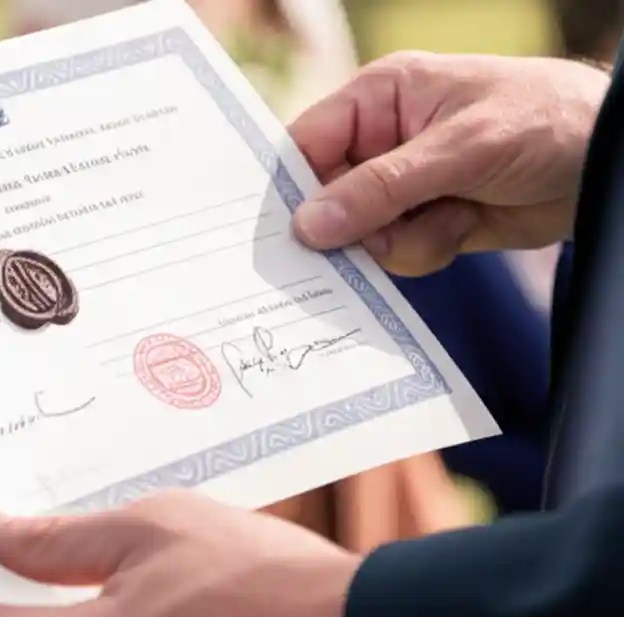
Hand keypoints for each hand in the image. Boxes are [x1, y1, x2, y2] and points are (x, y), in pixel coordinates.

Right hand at [289, 52, 608, 275]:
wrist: (608, 164)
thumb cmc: (544, 121)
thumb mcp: (459, 149)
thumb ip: (381, 188)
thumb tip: (310, 225)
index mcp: (378, 99)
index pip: (307, 145)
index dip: (293, 188)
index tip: (289, 232)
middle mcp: (382, 141)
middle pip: (327, 200)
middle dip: (356, 225)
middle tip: (388, 230)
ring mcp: (403, 185)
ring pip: (361, 236)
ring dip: (402, 239)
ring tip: (452, 215)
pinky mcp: (426, 220)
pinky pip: (396, 253)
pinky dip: (426, 250)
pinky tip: (464, 225)